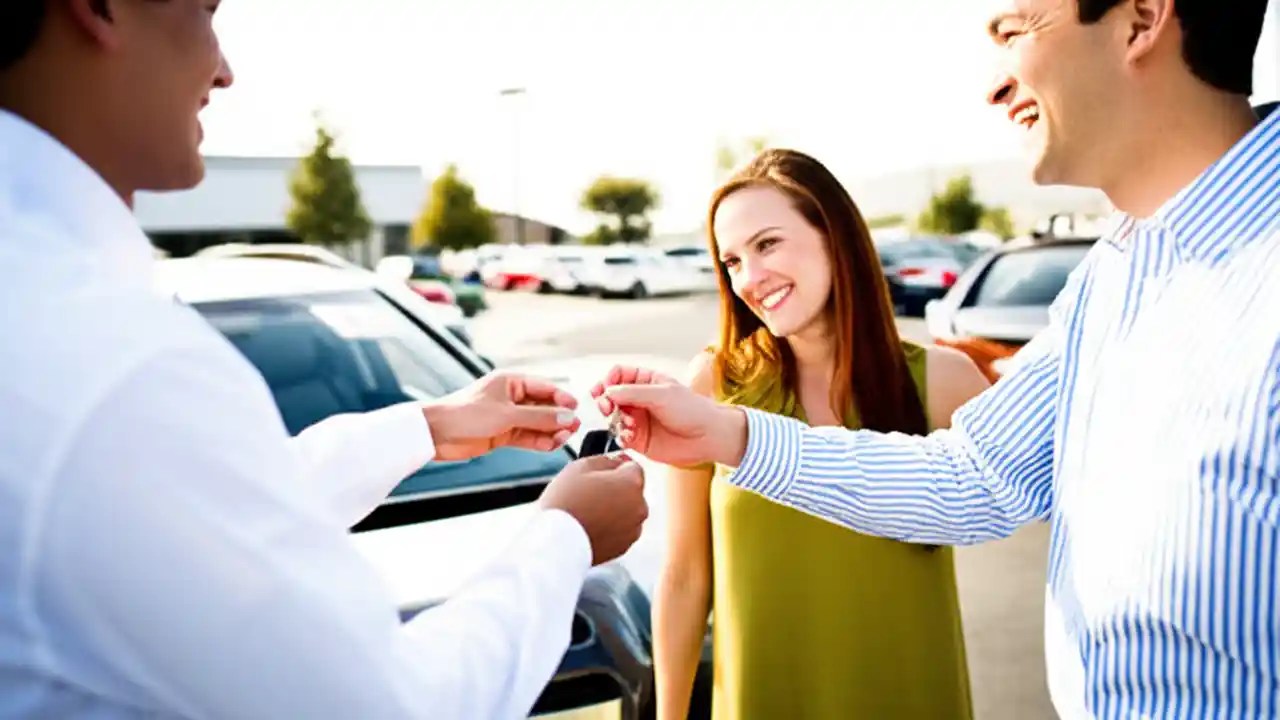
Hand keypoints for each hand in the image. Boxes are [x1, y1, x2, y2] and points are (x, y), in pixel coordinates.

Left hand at [423, 372, 579, 461]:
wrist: (436, 433)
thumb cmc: (465, 414)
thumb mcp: (506, 415)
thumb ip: (538, 418)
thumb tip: (566, 417)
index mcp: (510, 382)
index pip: (544, 388)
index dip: (561, 398)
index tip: (576, 408)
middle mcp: (510, 398)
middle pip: (542, 407)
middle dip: (558, 417)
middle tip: (573, 427)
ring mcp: (506, 417)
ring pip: (536, 423)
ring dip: (551, 431)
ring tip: (564, 438)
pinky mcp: (501, 434)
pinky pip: (527, 437)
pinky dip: (539, 441)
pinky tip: (551, 445)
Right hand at [539, 455, 647, 565]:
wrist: (557, 543)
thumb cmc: (566, 504)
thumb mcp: (580, 466)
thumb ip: (605, 460)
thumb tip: (615, 462)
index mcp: (632, 483)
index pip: (633, 467)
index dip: (615, 468)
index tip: (603, 473)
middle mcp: (639, 507)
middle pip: (631, 492)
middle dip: (616, 491)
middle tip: (589, 494)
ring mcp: (632, 530)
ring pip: (627, 513)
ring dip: (614, 511)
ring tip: (587, 513)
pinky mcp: (623, 548)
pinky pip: (620, 532)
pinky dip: (610, 529)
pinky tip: (590, 526)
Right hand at [589, 365, 747, 467]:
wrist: (708, 437)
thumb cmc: (693, 410)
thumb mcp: (661, 394)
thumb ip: (632, 392)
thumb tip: (608, 391)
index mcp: (646, 381)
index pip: (618, 375)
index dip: (608, 380)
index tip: (604, 389)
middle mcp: (639, 399)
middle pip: (610, 396)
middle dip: (605, 401)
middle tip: (607, 407)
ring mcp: (638, 419)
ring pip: (612, 417)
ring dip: (614, 419)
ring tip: (627, 423)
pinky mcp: (639, 439)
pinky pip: (620, 436)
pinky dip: (620, 435)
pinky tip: (629, 435)